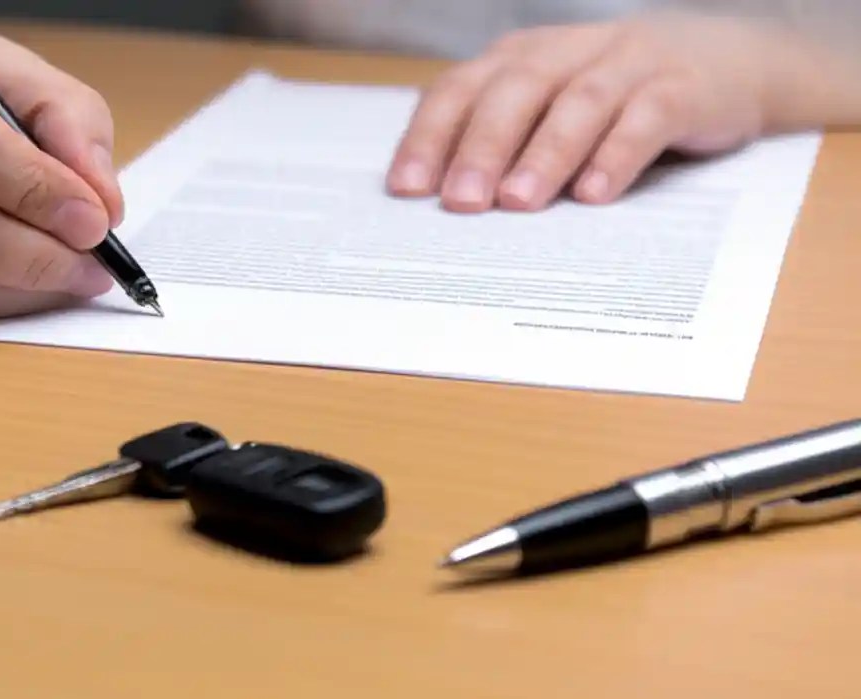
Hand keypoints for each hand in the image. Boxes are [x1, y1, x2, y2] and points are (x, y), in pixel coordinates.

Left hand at [386, 15, 776, 212]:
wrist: (731, 62)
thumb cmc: (615, 99)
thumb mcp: (550, 108)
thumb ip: (503, 143)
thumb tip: (444, 206)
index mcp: (521, 57)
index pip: (461, 89)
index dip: (430, 136)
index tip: (406, 189)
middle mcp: (568, 52)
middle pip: (515, 90)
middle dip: (482, 147)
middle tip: (461, 202)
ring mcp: (627, 64)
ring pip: (578, 102)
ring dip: (544, 154)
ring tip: (518, 202)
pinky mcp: (681, 88)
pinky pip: (646, 118)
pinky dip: (617, 154)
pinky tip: (594, 194)